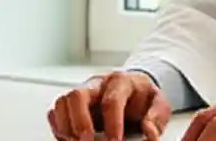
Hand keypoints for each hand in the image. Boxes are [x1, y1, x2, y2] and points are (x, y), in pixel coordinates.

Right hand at [47, 70, 172, 140]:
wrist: (134, 90)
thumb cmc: (143, 98)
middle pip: (78, 95)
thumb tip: (149, 133)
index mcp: (120, 82)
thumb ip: (156, 117)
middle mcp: (97, 84)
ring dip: (67, 127)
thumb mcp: (159, 104)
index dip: (112, 125)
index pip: (111, 101)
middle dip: (80, 123)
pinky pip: (56, 112)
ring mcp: (82, 92)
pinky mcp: (71, 103)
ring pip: (62, 102)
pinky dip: (59, 128)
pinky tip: (70, 139)